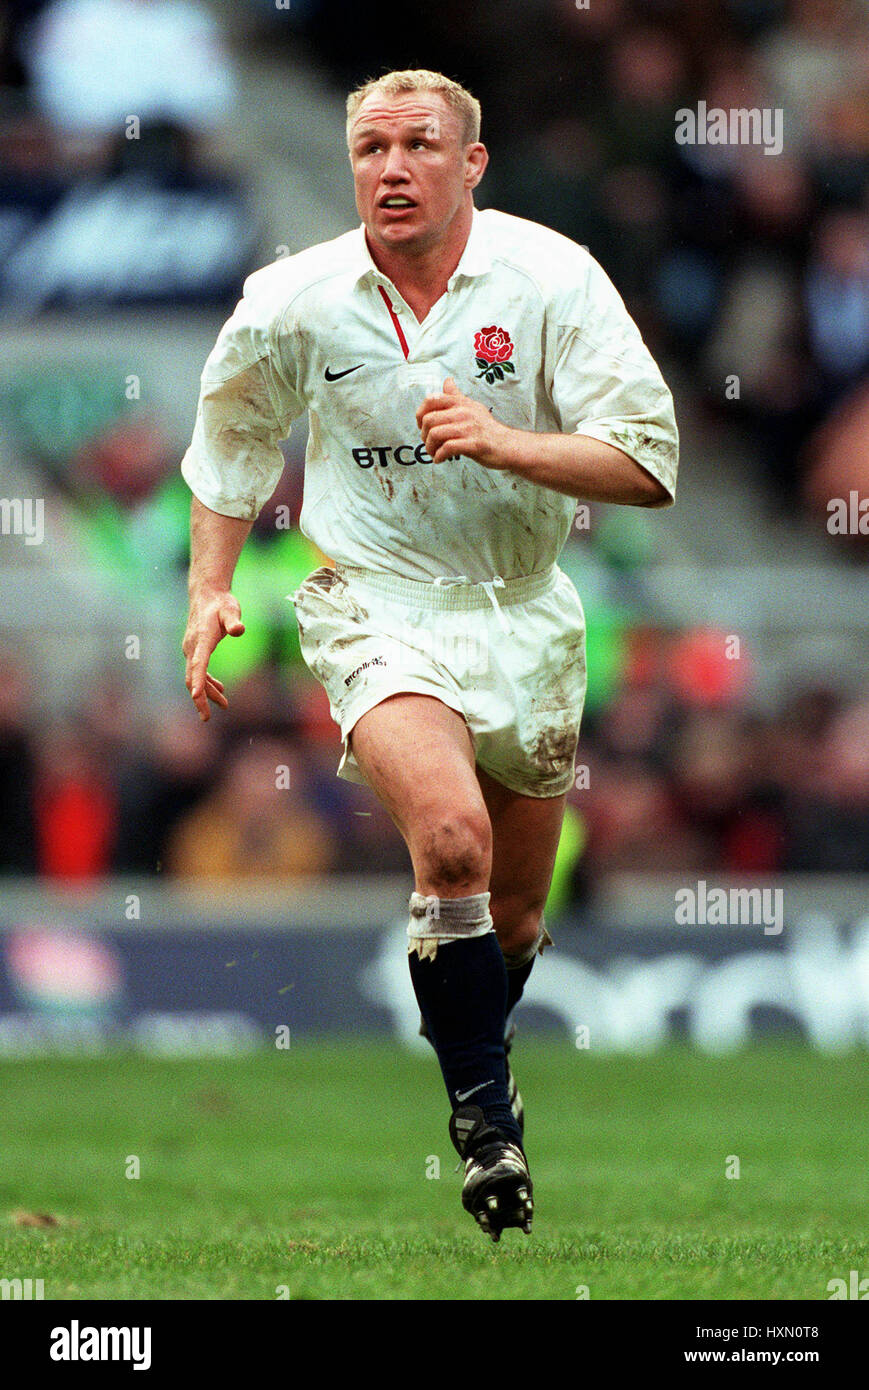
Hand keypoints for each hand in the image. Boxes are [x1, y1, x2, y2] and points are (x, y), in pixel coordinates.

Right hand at [182, 589, 243, 720]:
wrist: (207, 595)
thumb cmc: (221, 603)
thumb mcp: (231, 610)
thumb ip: (233, 620)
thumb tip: (238, 630)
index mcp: (201, 640)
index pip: (198, 664)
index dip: (199, 681)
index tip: (197, 697)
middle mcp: (192, 647)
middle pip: (192, 678)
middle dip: (199, 699)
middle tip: (207, 718)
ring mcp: (191, 650)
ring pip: (195, 677)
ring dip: (207, 693)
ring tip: (224, 704)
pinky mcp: (195, 650)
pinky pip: (198, 671)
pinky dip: (207, 682)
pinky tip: (220, 689)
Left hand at [416, 377, 515, 467]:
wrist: (506, 444)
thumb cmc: (486, 428)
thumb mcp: (472, 407)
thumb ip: (456, 396)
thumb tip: (447, 381)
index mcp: (460, 403)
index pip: (431, 400)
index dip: (420, 414)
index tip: (422, 426)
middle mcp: (463, 412)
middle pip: (429, 420)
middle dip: (424, 435)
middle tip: (429, 444)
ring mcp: (468, 428)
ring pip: (435, 434)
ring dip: (430, 448)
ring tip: (434, 453)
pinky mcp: (473, 444)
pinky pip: (447, 448)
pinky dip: (439, 456)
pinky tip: (440, 459)